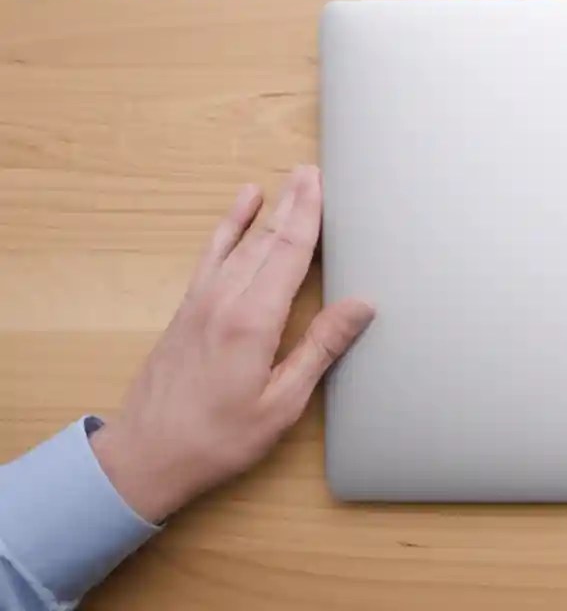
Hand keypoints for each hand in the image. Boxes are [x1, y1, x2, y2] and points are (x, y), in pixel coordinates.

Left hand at [90, 166, 374, 521]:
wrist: (146, 455)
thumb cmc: (220, 438)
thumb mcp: (283, 403)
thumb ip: (320, 348)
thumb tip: (361, 306)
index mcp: (253, 322)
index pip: (289, 255)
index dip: (308, 216)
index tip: (320, 184)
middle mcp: (224, 301)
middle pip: (266, 240)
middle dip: (291, 204)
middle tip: (311, 171)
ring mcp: (201, 302)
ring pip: (240, 244)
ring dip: (266, 211)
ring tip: (285, 182)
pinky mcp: (188, 310)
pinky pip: (213, 256)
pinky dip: (228, 228)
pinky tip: (241, 208)